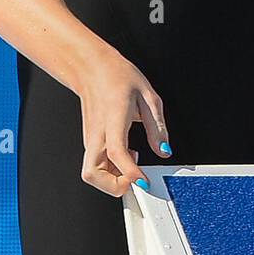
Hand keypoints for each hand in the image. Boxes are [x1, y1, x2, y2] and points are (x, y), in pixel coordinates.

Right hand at [77, 43, 171, 195]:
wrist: (92, 68)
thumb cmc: (117, 76)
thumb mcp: (148, 95)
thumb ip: (157, 126)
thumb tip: (164, 150)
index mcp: (113, 118)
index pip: (117, 152)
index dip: (129, 172)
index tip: (143, 182)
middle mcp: (97, 133)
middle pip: (92, 173)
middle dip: (114, 186)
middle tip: (136, 177)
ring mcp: (90, 139)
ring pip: (91, 173)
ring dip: (112, 180)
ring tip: (132, 162)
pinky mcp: (89, 141)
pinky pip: (95, 166)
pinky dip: (109, 171)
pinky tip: (125, 156)